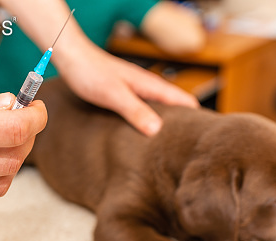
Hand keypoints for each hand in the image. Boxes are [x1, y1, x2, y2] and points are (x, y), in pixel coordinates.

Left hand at [57, 44, 198, 135]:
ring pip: (159, 107)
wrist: (72, 57)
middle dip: (183, 123)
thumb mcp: (114, 95)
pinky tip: (142, 132)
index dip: (196, 118)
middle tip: (188, 148)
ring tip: (168, 144)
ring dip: (165, 123)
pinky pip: (144, 108)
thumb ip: (136, 111)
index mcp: (150, 86)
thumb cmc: (91, 73)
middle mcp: (147, 86)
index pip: (184, 101)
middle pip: (174, 106)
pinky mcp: (125, 94)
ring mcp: (136, 90)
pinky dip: (148, 120)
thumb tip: (158, 130)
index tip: (204, 137)